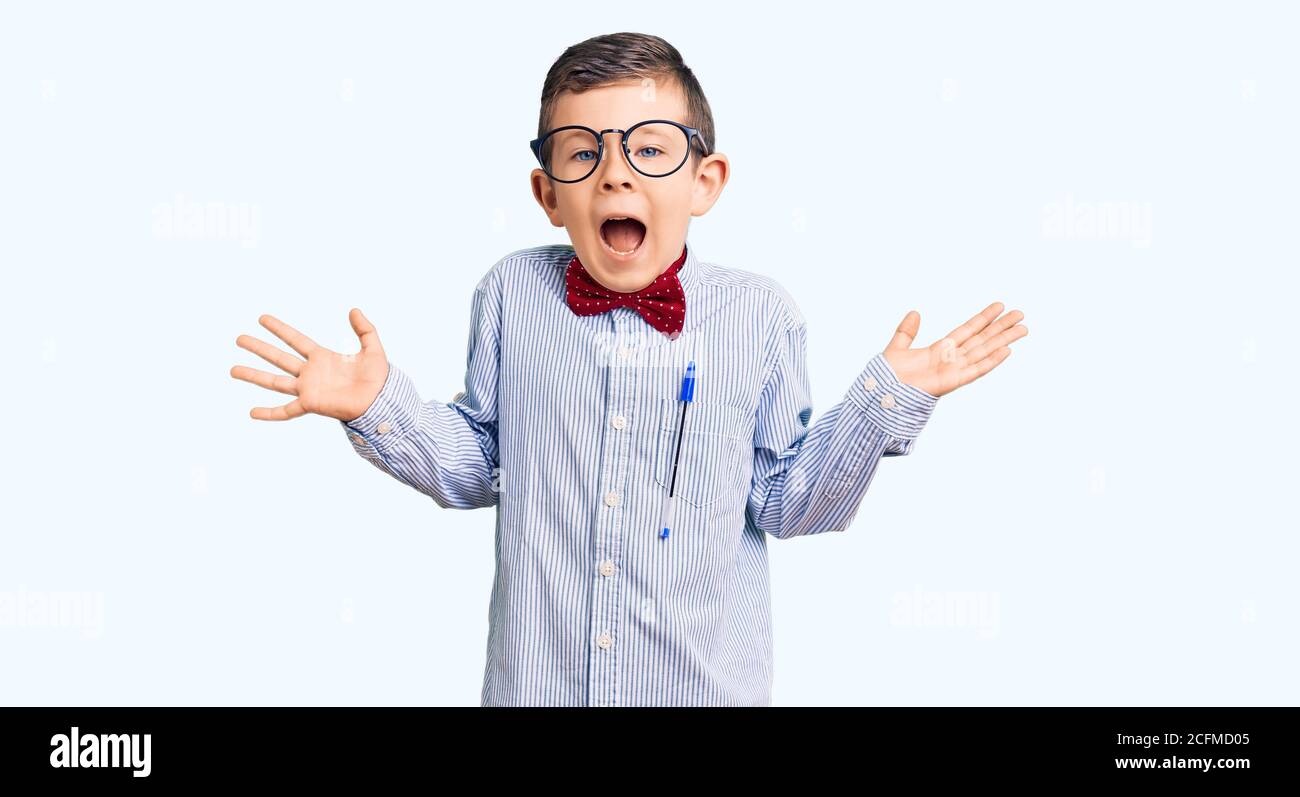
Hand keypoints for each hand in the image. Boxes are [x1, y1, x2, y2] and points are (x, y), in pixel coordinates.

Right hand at [230, 308, 389, 421]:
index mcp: (322, 358)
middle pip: (278, 358)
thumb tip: (353, 309)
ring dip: (254, 375)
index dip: (279, 328)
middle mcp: (310, 373)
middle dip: (259, 348)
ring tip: (232, 370)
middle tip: (239, 338)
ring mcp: (308, 389)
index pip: (295, 339)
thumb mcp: (372, 347)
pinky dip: (269, 413)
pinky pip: (286, 411)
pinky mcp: (310, 404)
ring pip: (275, 381)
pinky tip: (251, 413)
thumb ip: (365, 328)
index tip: (262, 318)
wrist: (381, 400)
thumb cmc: (378, 377)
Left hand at [881, 302, 1026, 397]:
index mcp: (940, 349)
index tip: (999, 306)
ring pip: (985, 351)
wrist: (884, 395)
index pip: (968, 329)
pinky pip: (977, 369)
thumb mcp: (897, 347)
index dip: (983, 318)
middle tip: (1020, 314)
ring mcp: (955, 369)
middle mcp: (952, 358)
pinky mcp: (953, 381)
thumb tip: (914, 312)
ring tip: (1023, 329)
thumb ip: (906, 331)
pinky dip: (992, 360)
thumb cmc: (889, 378)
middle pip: (982, 338)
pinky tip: (1007, 350)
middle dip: (1001, 327)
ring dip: (1004, 340)